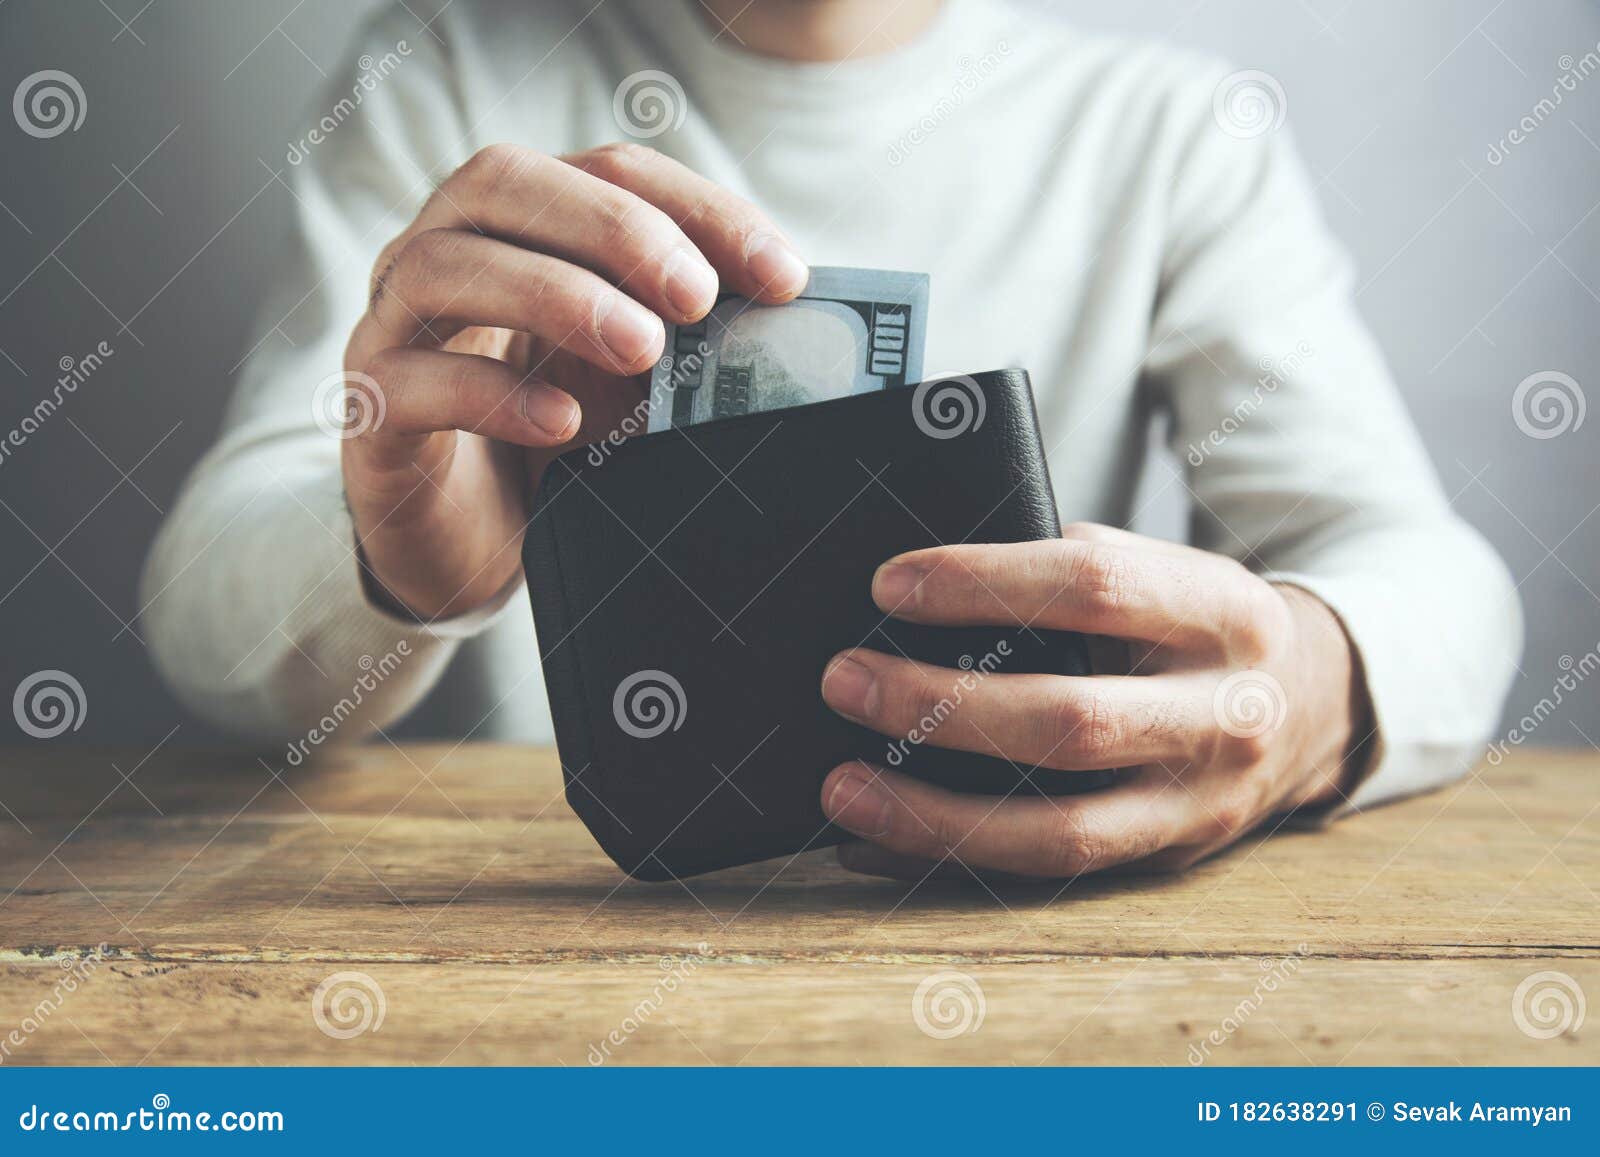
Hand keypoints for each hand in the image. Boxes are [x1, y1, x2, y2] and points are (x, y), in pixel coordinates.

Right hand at [340, 142, 807, 618]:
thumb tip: (797, 322)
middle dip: (614, 229)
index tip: (782, 274)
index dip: (699, 208)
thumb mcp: (636, 378)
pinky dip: (491, 393)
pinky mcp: (370, 413)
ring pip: (444, 266)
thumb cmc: (555, 439)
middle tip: (696, 296)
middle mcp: (442, 252)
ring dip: (556, 296)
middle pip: (504, 181)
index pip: (606, 170)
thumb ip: (693, 335)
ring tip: (644, 349)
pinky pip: (412, 381)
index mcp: (517, 226)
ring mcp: (392, 326)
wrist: (466, 544)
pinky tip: (563, 422)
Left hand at [818, 524, 1371, 878]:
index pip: (1095, 587)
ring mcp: (1199, 806)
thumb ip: (1066, 573)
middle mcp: (1224, 717)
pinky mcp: (1164, 862)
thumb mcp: (1164, 571)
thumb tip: (914, 594)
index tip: (889, 584)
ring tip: (840, 787)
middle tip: (844, 679)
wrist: (1313, 704)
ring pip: (1058, 831)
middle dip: (940, 705)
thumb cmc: (1195, 625)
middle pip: (1070, 721)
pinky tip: (873, 845)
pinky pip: (1045, 875)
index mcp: (1223, 614)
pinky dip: (948, 863)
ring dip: (932, 815)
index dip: (983, 583)